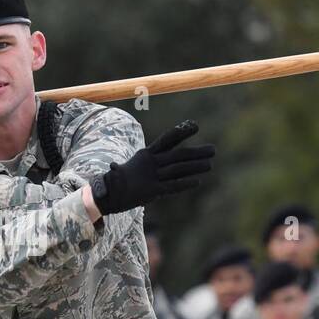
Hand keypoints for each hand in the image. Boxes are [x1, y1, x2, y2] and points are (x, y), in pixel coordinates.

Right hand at [88, 120, 214, 215]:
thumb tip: (156, 157)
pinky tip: (198, 181)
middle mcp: (151, 163)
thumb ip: (146, 162)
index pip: (167, 139)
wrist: (106, 192)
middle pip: (178, 154)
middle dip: (197, 152)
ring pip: (178, 169)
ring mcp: (152, 176)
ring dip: (196, 166)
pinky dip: (186, 183)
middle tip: (213, 150)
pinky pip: (172, 185)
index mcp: (146, 154)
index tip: (195, 126)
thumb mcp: (133, 166)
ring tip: (210, 164)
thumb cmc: (119, 180)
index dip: (182, 132)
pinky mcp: (152, 190)